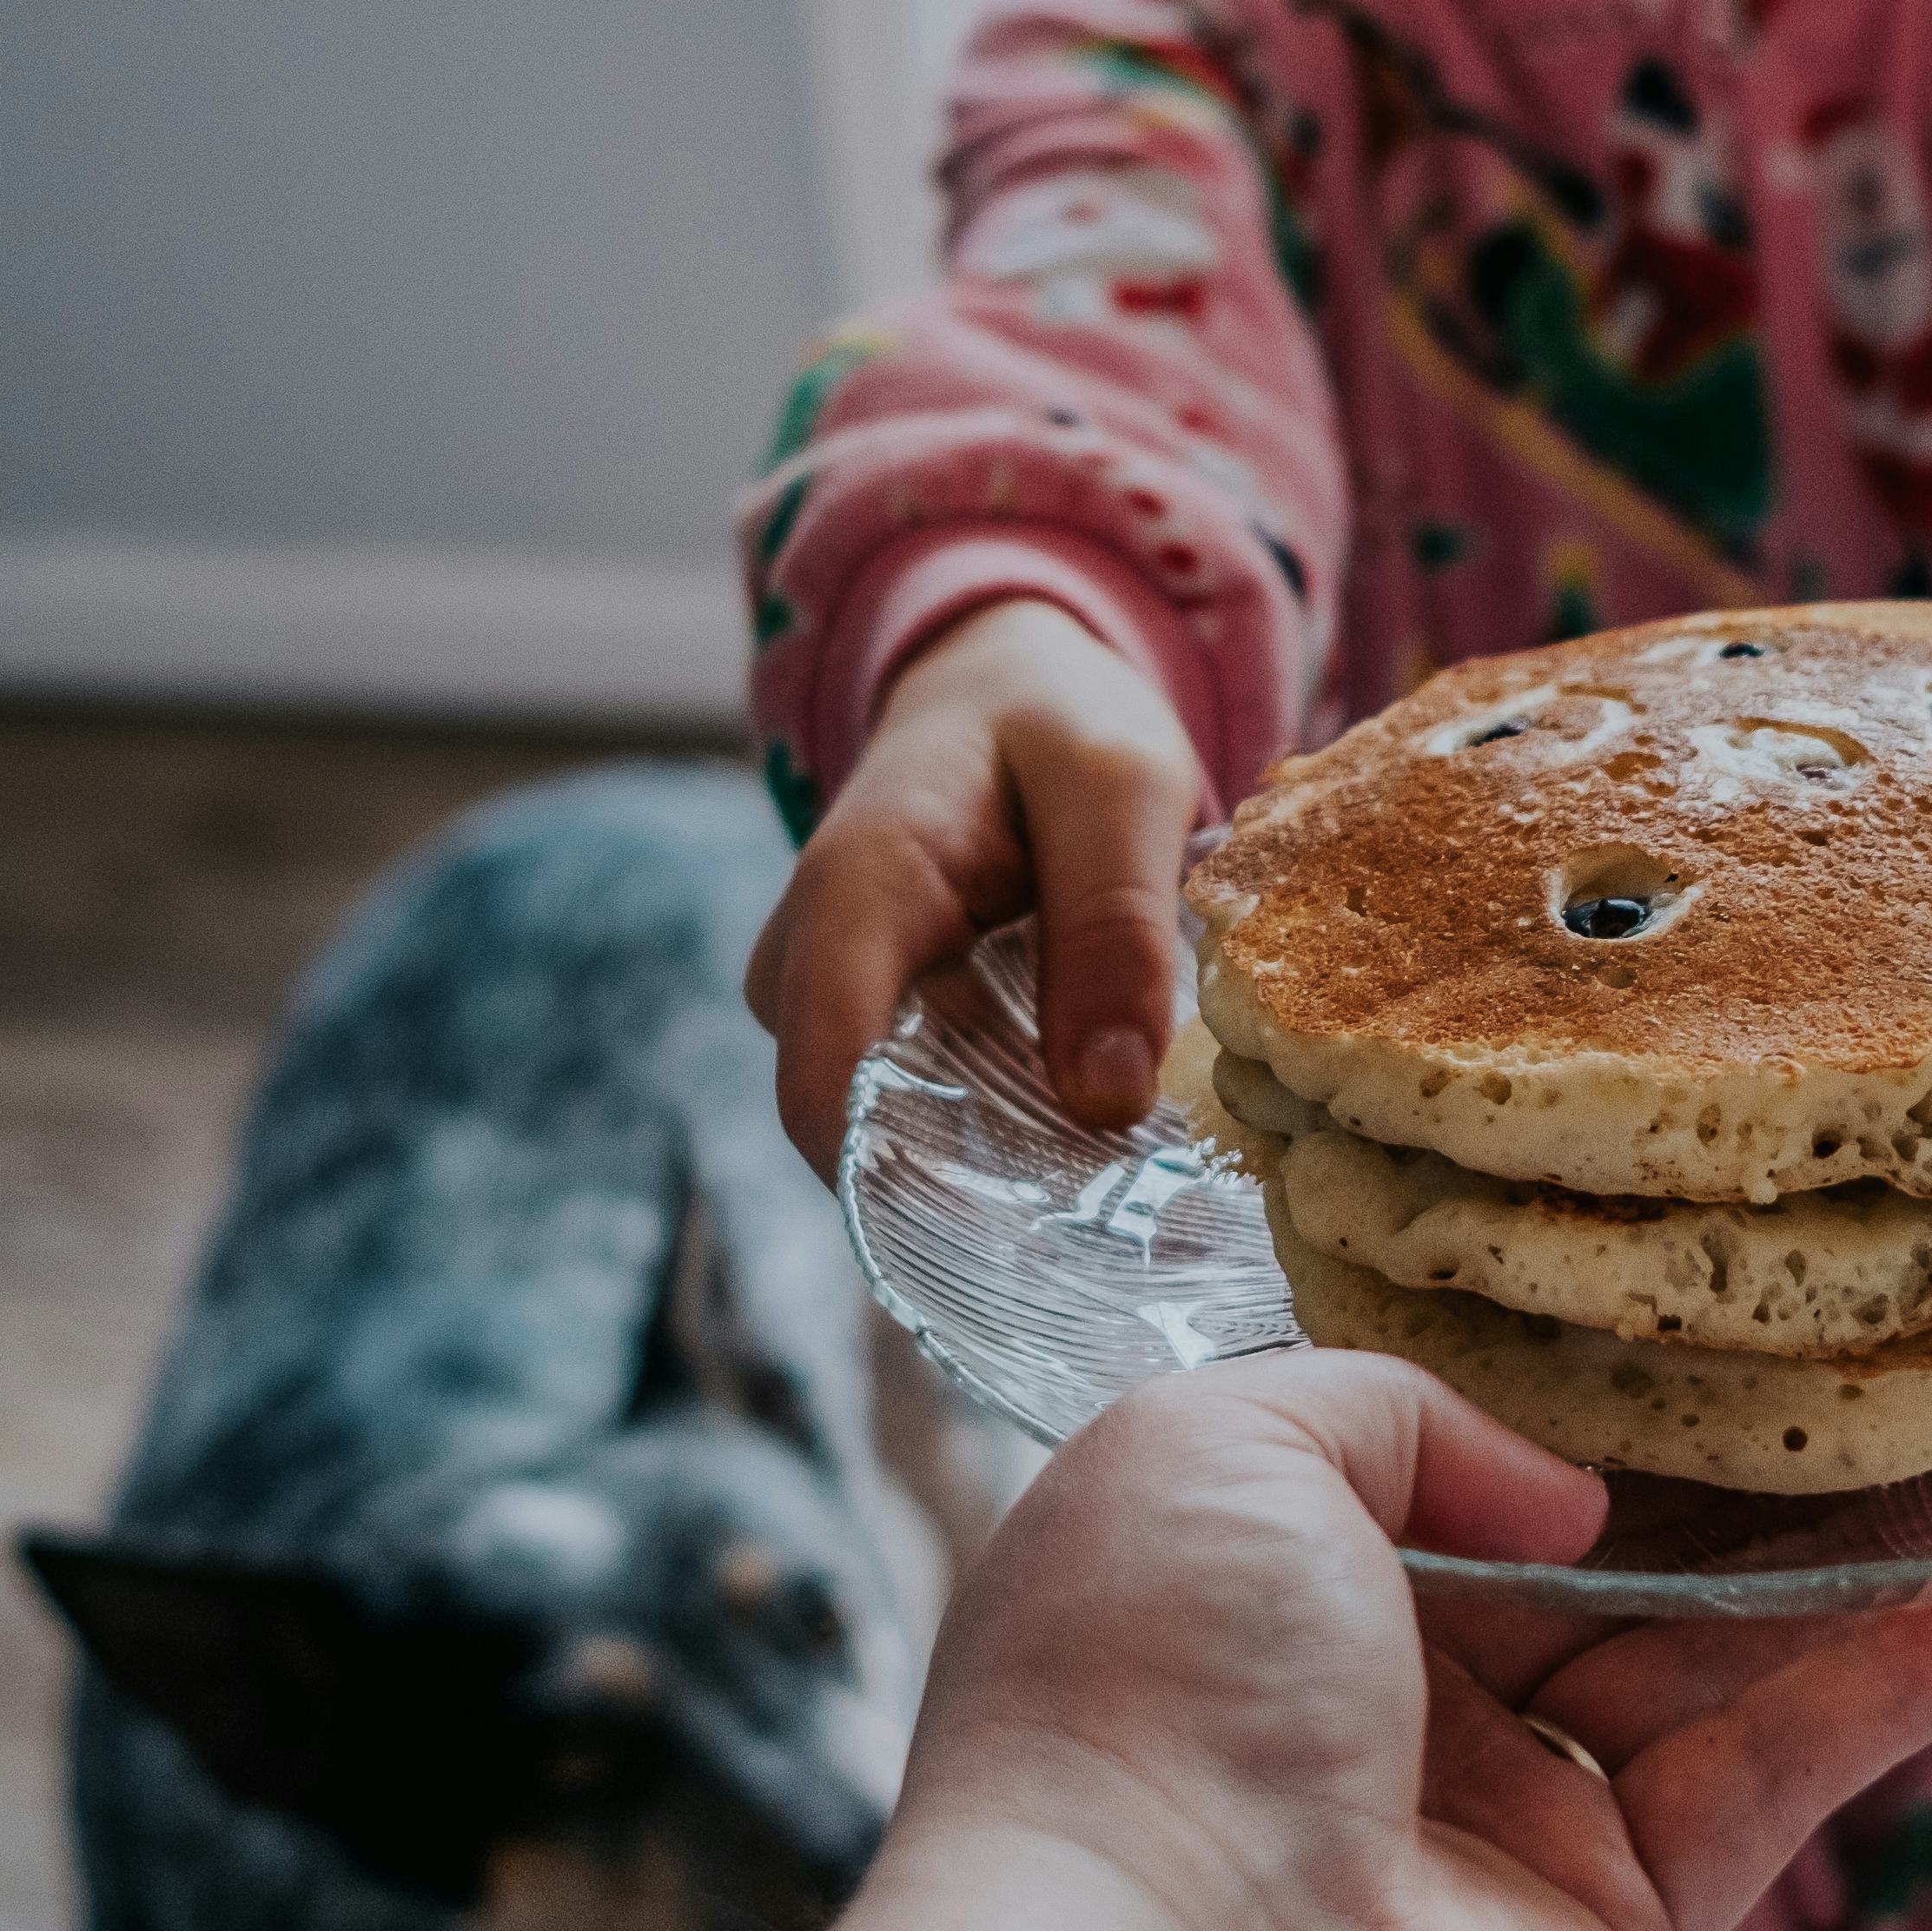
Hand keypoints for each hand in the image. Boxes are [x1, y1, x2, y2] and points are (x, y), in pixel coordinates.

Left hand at [340, 1357, 1931, 1930]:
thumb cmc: (1154, 1704)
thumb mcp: (1218, 1445)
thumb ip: (1397, 1410)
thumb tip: (1562, 1493)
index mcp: (1242, 1598)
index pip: (1410, 1483)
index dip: (1537, 1412)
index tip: (1675, 1318)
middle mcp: (1361, 1718)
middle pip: (1577, 1576)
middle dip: (1717, 1488)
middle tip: (1871, 1372)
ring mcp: (1491, 1837)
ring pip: (1696, 1672)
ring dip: (1842, 1576)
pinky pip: (1766, 1785)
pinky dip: (1883, 1697)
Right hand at [744, 594, 1206, 1171]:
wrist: (1005, 688)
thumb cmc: (1060, 723)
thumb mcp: (1123, 788)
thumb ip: (1115, 930)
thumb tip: (1107, 1105)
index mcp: (856, 888)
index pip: (823, 1073)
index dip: (895, 1178)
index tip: (1018, 1241)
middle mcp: (808, 955)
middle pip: (847, 1122)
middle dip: (965, 1188)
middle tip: (1103, 1221)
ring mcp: (827, 996)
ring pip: (880, 1124)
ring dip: (985, 1163)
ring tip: (1107, 1179)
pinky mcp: (869, 1022)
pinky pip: (911, 1104)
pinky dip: (992, 1130)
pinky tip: (1079, 1139)